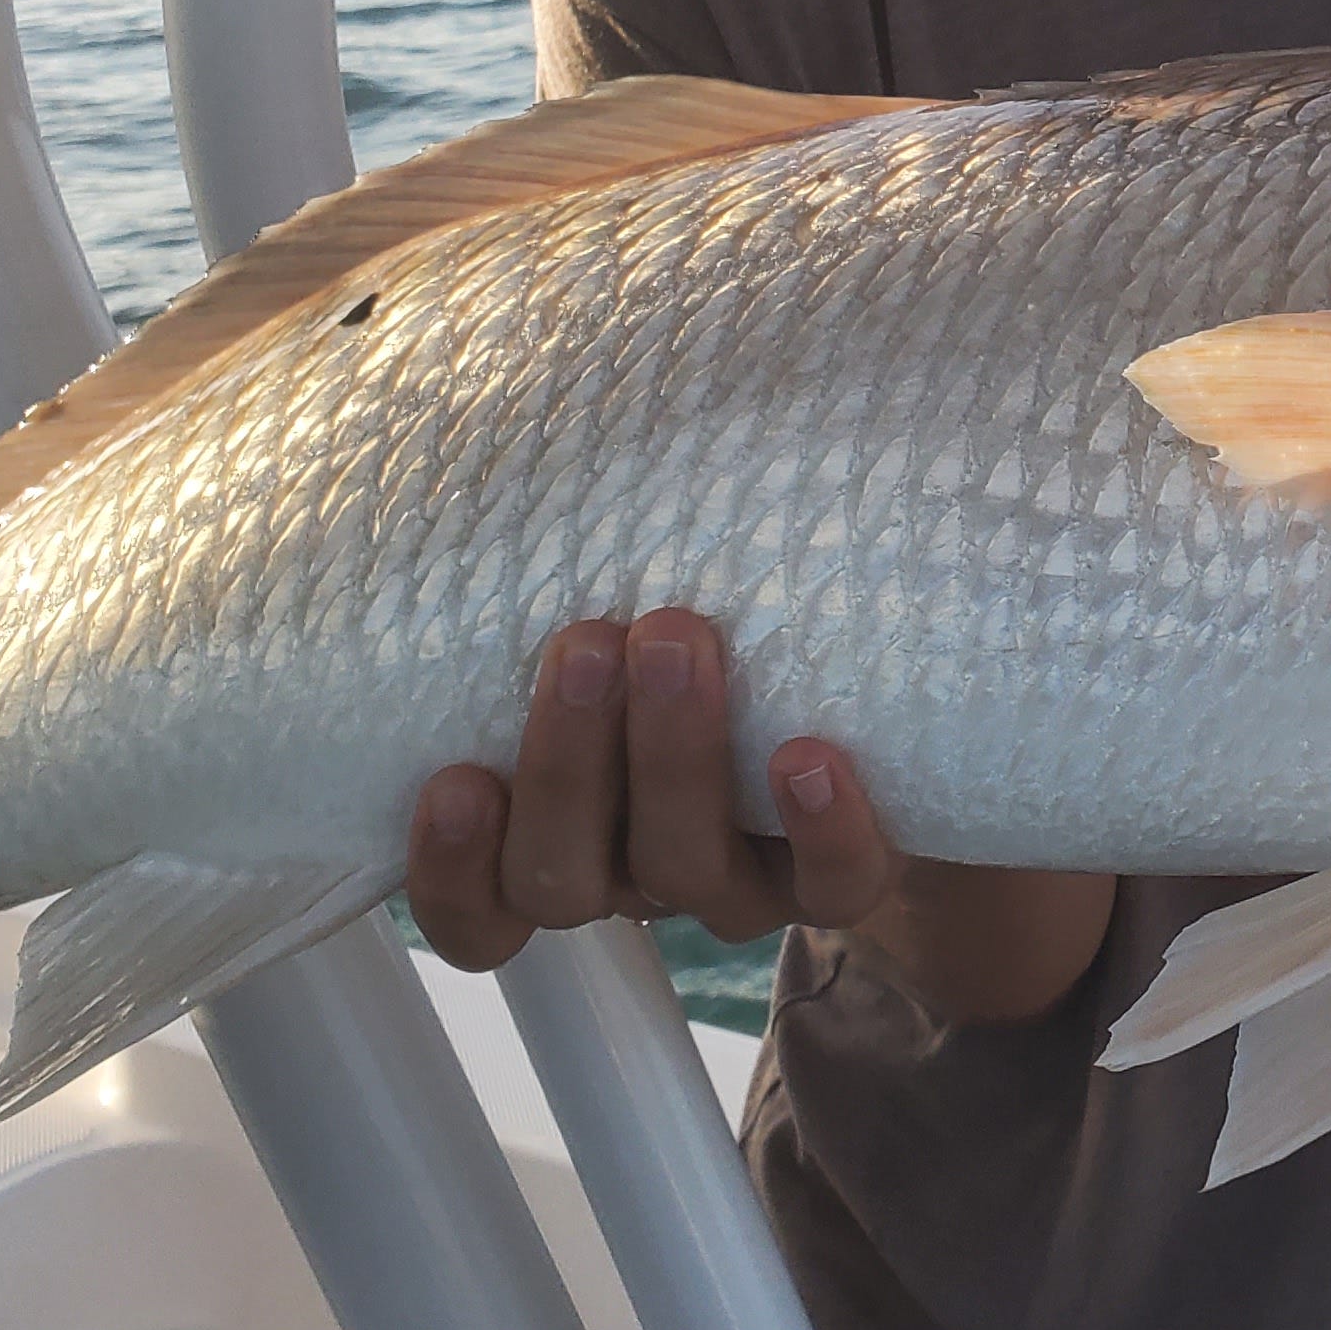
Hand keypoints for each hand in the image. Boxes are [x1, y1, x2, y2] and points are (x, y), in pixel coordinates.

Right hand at [406, 608, 896, 968]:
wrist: (882, 718)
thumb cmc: (715, 635)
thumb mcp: (627, 614)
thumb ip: (578, 568)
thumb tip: (534, 421)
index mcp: (563, 832)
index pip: (476, 908)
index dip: (448, 870)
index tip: (453, 779)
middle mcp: (635, 873)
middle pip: (563, 877)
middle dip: (563, 763)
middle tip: (585, 645)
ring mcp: (739, 885)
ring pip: (681, 870)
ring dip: (673, 759)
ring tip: (677, 640)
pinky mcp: (841, 881)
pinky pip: (831, 888)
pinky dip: (820, 829)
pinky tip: (810, 755)